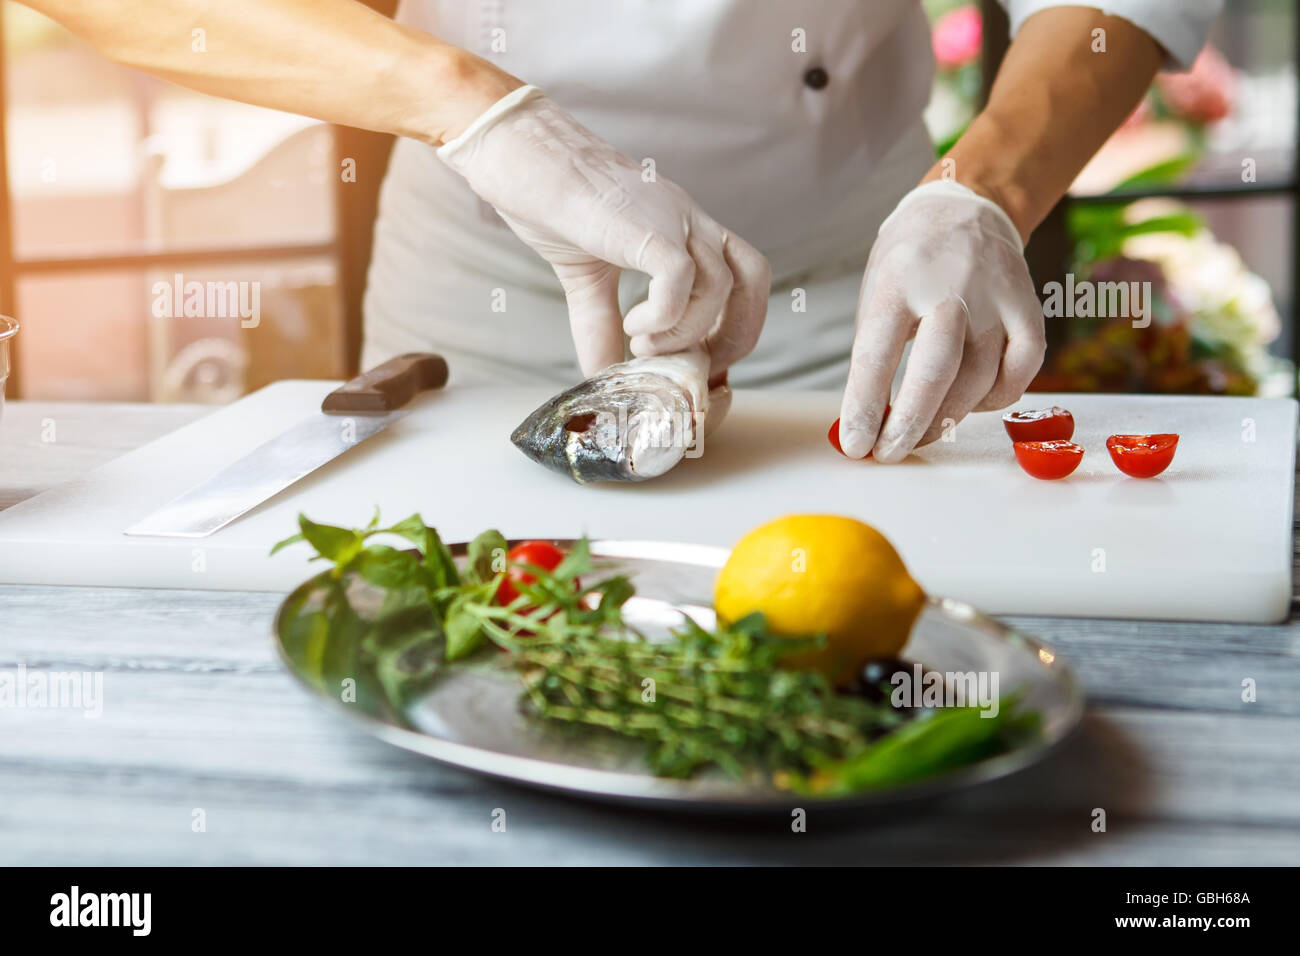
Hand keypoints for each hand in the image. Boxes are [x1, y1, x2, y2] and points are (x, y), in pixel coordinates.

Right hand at [437, 86, 769, 376]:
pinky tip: (631, 325)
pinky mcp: (648, 225)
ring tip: (640, 344)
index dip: (733, 324)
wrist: (520, 156)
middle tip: (690, 368)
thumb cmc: (552, 205)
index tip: (695, 360)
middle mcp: (691, 220)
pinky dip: (664, 316)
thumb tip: (602, 376)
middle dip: (732, 335)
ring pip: (718, 287)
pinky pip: (681, 279)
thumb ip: (601, 326)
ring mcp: (674, 218)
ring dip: (684, 333)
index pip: (743, 275)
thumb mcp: (586, 280)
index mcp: (686, 229)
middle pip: (753, 278)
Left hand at [837, 181, 1044, 461]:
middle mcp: (950, 286)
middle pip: (935, 372)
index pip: (876, 355)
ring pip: (979, 380)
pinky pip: (1020, 371)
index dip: (864, 408)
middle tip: (889, 454)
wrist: (965, 210)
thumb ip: (875, 353)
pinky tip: (972, 403)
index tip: (855, 444)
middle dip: (910, 425)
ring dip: (947, 419)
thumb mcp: (877, 294)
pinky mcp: (1029, 306)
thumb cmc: (910, 265)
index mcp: (898, 281)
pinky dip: (995, 400)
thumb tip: (865, 425)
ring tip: (922, 431)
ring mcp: (996, 296)